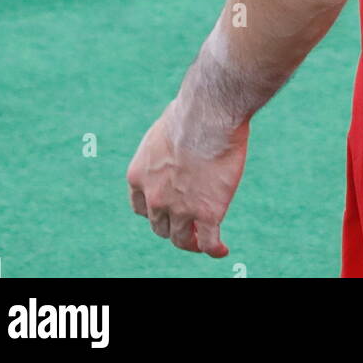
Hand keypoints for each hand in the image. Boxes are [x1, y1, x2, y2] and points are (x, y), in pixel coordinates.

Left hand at [127, 102, 248, 255]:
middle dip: (172, 226)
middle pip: (159, 226)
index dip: (153, 211)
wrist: (207, 117)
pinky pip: (208, 242)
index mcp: (139, 175)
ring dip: (191, 242)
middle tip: (187, 225)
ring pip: (182, 239)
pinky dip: (214, 249)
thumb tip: (182, 132)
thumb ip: (169, 140)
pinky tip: (222, 250)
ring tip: (203, 242)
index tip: (165, 210)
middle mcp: (155, 197)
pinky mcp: (206, 214)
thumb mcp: (167, 126)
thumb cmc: (191, 112)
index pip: (139, 206)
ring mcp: (180, 209)